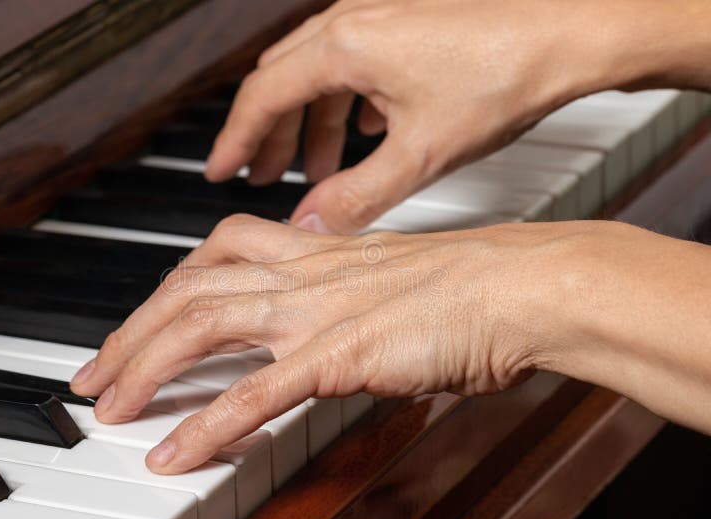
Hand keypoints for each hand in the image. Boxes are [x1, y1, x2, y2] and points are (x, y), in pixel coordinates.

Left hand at [69, 215, 629, 473]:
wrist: (524, 285)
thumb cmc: (480, 284)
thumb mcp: (403, 279)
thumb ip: (359, 298)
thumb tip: (345, 325)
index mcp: (323, 250)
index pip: (224, 247)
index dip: (175, 277)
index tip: (151, 307)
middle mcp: (308, 272)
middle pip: (192, 285)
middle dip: (134, 327)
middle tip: (99, 368)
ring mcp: (318, 311)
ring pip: (203, 325)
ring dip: (145, 365)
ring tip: (109, 407)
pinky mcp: (339, 355)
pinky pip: (256, 393)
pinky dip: (207, 426)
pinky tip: (173, 455)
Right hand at [204, 0, 664, 233]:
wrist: (571, 31)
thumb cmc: (505, 75)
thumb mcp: (421, 155)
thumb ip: (357, 196)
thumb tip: (313, 225)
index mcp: (342, 47)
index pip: (262, 98)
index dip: (236, 140)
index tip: (219, 169)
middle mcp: (352, 22)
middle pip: (284, 81)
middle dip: (270, 133)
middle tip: (263, 174)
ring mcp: (379, 17)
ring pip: (321, 73)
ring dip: (311, 121)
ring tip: (315, 168)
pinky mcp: (406, 24)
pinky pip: (356, 63)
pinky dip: (346, 103)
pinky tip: (365, 131)